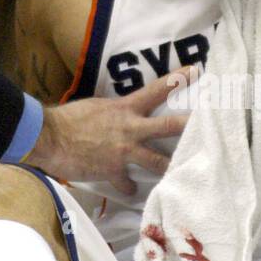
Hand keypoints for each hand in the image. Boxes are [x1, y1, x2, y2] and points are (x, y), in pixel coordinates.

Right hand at [24, 65, 197, 194]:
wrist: (49, 137)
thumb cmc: (67, 119)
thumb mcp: (96, 107)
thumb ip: (114, 112)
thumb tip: (120, 116)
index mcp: (125, 108)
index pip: (157, 89)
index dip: (178, 78)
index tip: (197, 71)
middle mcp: (130, 128)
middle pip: (168, 126)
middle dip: (190, 127)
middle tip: (212, 127)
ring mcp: (124, 151)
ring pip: (157, 161)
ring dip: (169, 168)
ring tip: (183, 174)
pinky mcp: (113, 170)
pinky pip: (128, 183)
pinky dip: (130, 186)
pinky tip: (132, 189)